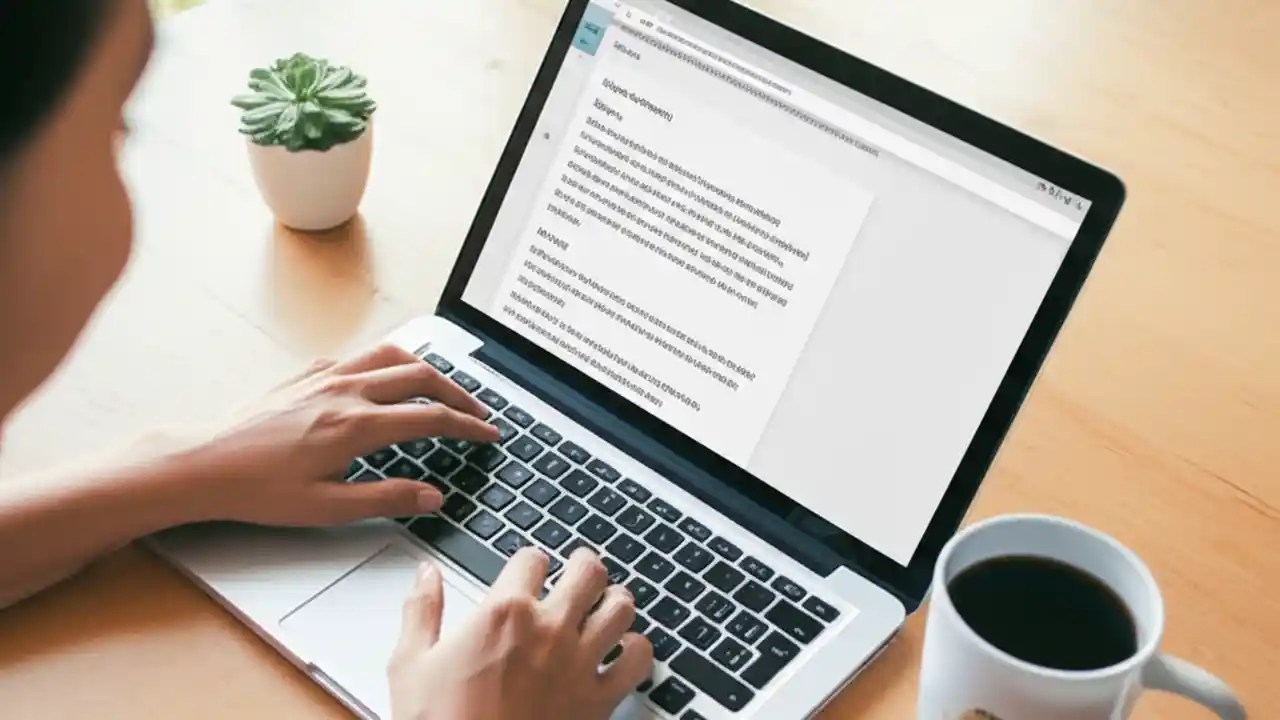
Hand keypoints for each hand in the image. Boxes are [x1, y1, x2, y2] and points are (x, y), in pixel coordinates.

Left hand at [177, 343, 498, 525]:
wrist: (202, 464)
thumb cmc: (257, 490)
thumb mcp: (327, 508)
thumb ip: (386, 499)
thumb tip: (432, 496)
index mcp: (356, 426)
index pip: (431, 418)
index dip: (468, 426)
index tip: (488, 433)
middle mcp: (346, 391)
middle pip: (421, 377)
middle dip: (458, 393)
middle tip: (477, 411)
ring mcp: (325, 377)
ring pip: (392, 355)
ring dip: (426, 369)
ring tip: (442, 387)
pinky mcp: (305, 375)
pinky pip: (358, 357)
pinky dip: (384, 363)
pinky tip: (384, 380)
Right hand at [389, 548, 652, 719]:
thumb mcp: (412, 664)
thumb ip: (421, 610)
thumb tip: (426, 574)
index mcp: (504, 613)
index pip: (532, 558)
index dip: (530, 561)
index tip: (528, 570)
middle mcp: (549, 629)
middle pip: (589, 571)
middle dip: (585, 565)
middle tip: (580, 568)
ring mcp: (579, 662)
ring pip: (621, 607)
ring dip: (614, 601)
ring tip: (605, 602)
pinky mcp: (599, 698)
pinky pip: (638, 660)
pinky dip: (637, 650)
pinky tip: (624, 650)